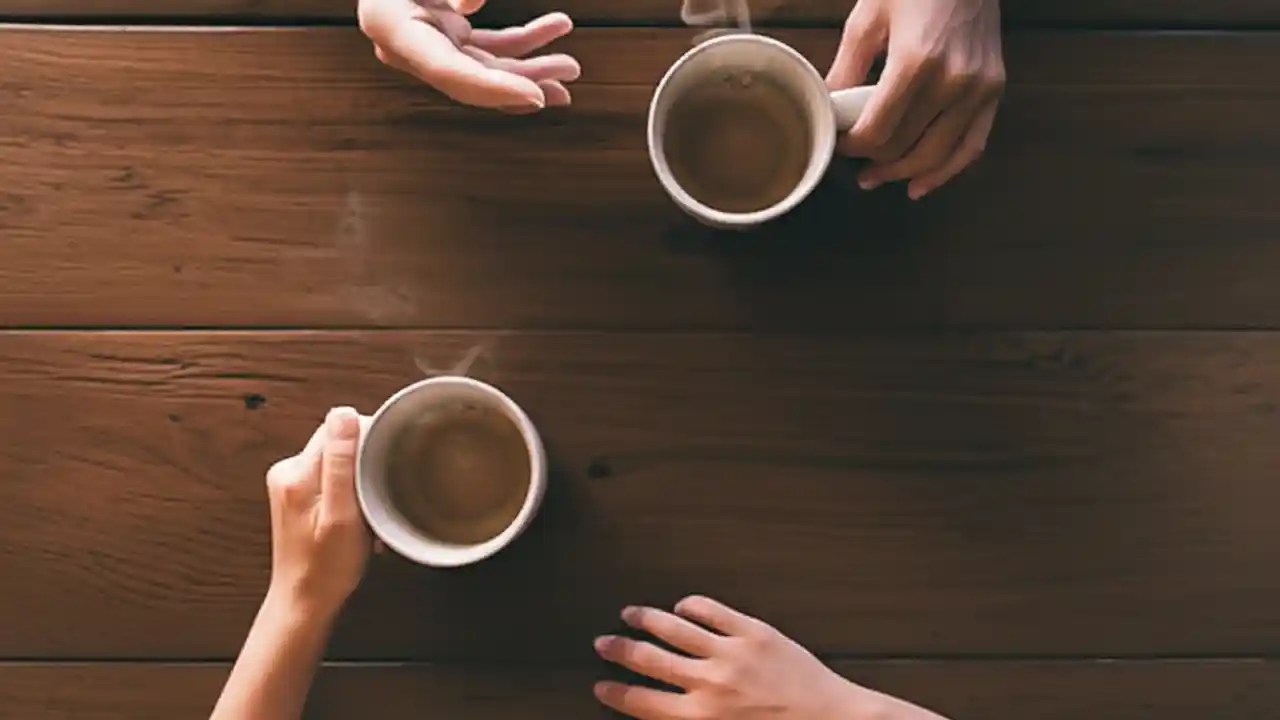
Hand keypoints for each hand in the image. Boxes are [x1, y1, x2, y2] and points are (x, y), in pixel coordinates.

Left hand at [265, 407, 371, 617]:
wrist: (305, 601)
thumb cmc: (326, 568)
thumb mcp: (342, 516)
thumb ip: (341, 464)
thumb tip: (342, 414)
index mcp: (295, 473)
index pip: (336, 428)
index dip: (366, 442)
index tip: (381, 469)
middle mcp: (287, 472)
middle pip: (337, 443)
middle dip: (363, 465)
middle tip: (374, 499)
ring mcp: (290, 484)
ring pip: (337, 461)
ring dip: (358, 481)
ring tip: (365, 512)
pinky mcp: (297, 495)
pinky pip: (332, 477)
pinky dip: (349, 492)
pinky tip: (356, 516)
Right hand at [358, 0, 579, 111]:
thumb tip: (471, 7)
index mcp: (388, 25)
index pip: (448, 71)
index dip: (493, 89)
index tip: (536, 97)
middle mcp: (405, 44)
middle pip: (471, 79)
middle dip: (524, 81)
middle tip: (568, 72)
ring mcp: (427, 42)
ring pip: (484, 67)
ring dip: (530, 66)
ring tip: (569, 64)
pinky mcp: (444, 34)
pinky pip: (486, 47)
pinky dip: (520, 43)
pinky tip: (552, 30)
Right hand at [594, 596, 871, 718]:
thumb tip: (665, 716)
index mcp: (702, 719)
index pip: (642, 702)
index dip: (616, 692)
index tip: (601, 685)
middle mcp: (710, 684)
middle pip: (648, 661)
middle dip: (620, 650)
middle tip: (603, 642)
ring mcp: (732, 653)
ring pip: (675, 629)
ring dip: (647, 619)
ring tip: (632, 614)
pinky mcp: (755, 632)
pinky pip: (714, 612)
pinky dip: (693, 607)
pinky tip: (683, 606)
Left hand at [827, 0, 1004, 198]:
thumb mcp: (869, 16)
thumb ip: (847, 66)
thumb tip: (827, 107)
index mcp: (917, 62)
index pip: (878, 132)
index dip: (852, 148)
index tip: (838, 143)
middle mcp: (953, 82)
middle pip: (904, 148)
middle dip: (873, 162)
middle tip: (852, 164)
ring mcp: (979, 89)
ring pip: (936, 156)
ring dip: (903, 175)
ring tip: (877, 178)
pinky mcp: (995, 91)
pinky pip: (972, 147)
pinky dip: (946, 172)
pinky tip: (920, 186)